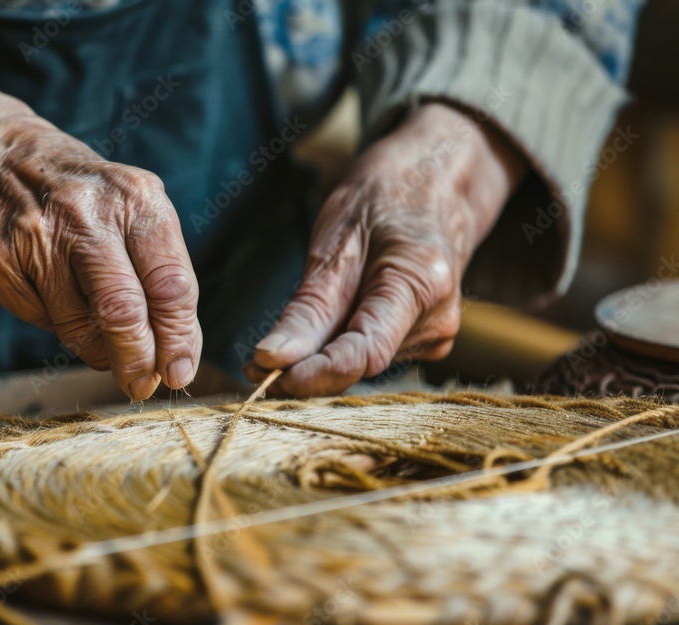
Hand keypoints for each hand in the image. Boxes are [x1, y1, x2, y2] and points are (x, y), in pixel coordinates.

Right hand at [0, 71, 200, 399]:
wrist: (0, 164)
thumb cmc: (90, 206)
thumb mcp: (136, 218)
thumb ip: (161, 281)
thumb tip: (175, 360)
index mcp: (138, 200)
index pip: (171, 284)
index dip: (178, 338)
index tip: (178, 372)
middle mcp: (88, 213)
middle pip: (122, 309)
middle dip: (137, 359)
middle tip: (141, 385)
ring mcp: (37, 234)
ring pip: (76, 324)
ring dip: (96, 349)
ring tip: (101, 344)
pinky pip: (37, 317)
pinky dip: (53, 324)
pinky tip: (53, 296)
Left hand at [245, 103, 526, 395]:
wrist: (435, 183)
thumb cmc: (384, 199)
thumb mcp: (336, 239)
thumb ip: (309, 306)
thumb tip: (272, 359)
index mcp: (421, 284)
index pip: (364, 353)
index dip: (314, 374)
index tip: (266, 377)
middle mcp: (437, 317)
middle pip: (361, 364)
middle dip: (305, 371)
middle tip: (251, 369)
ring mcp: (435, 332)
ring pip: (361, 363)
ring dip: (317, 361)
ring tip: (275, 352)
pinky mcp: (424, 339)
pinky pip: (369, 353)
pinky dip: (335, 349)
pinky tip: (315, 336)